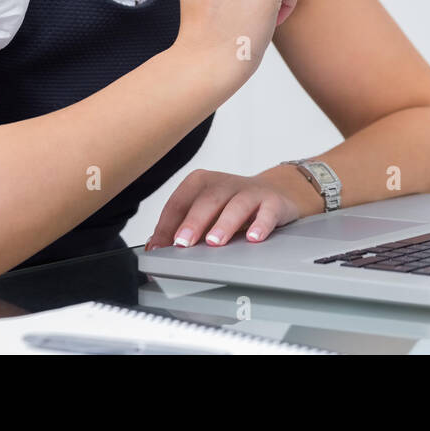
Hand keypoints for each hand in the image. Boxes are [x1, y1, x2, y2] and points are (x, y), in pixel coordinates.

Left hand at [144, 169, 307, 249]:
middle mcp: (225, 183)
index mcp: (202, 182)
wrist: (275, 193)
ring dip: (225, 223)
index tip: (160, 247)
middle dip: (193, 221)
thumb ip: (180, 226)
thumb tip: (155, 248)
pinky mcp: (273, 202)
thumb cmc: (231, 206)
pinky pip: (268, 211)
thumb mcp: (204, 212)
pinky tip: (253, 237)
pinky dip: (261, 224)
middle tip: (183, 242)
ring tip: (214, 242)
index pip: (180, 201)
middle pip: (208, 200)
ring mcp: (250, 191)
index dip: (168, 224)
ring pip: (237, 204)